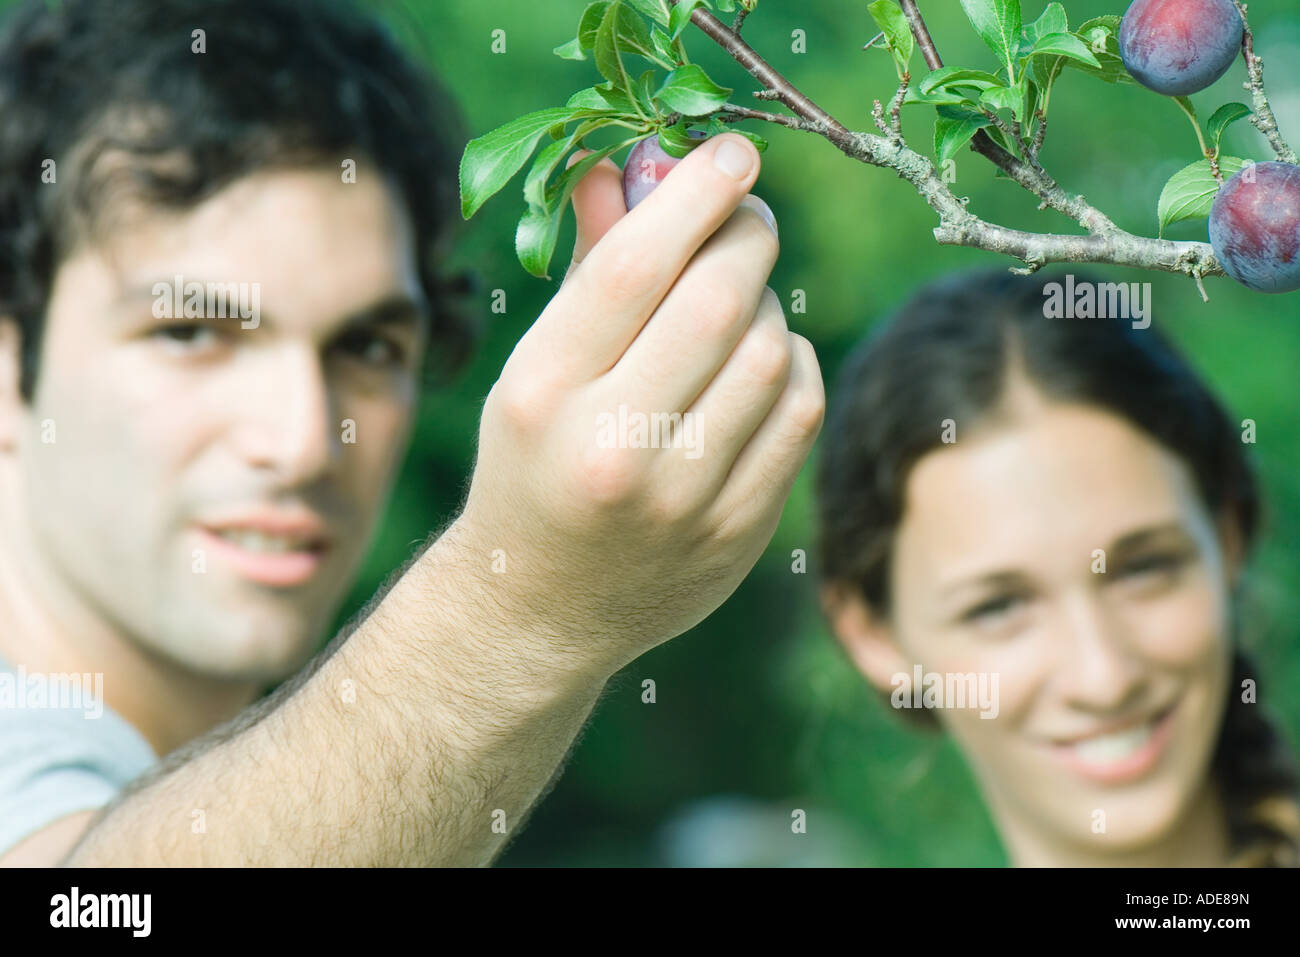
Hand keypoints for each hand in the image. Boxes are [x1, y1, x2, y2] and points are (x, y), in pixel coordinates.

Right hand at [455, 133, 824, 674]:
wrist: (541, 607)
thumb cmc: (533, 464)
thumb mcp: (535, 369)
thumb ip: (589, 268)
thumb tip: (637, 165)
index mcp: (542, 395)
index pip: (636, 267)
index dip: (696, 193)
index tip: (732, 152)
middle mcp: (612, 449)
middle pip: (719, 301)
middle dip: (748, 235)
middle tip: (747, 217)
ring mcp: (683, 499)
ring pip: (774, 351)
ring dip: (769, 304)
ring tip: (738, 305)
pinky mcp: (737, 530)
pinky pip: (799, 410)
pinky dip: (793, 364)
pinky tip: (762, 364)